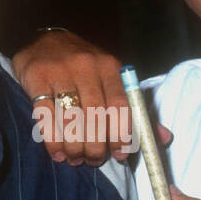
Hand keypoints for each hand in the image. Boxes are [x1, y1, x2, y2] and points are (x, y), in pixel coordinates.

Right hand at [11, 29, 170, 165]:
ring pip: (71, 118)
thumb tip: (163, 137)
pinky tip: (58, 153)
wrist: (41, 39)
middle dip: (96, 146)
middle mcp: (86, 67)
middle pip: (95, 115)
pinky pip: (46, 116)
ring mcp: (60, 72)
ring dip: (75, 147)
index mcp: (110, 67)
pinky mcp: (37, 78)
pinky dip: (53, 141)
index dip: (122, 134)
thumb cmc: (82, 65)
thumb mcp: (110, 77)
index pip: (121, 105)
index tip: (120, 154)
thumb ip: (135, 108)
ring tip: (76, 160)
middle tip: (94, 160)